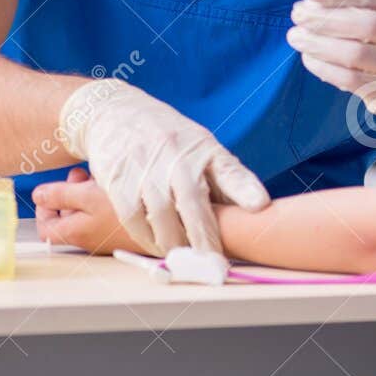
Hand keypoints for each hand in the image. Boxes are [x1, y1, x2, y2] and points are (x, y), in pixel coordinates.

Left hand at [35, 168, 143, 254]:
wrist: (166, 223)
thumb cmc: (127, 211)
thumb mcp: (87, 196)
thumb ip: (60, 195)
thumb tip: (38, 196)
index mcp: (75, 232)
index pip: (46, 228)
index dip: (44, 208)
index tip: (52, 191)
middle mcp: (89, 238)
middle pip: (67, 219)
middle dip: (69, 196)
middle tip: (78, 177)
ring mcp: (107, 235)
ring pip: (87, 215)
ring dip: (88, 196)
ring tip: (99, 178)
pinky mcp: (123, 230)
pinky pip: (106, 216)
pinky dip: (104, 201)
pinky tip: (115, 188)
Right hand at [57, 80, 267, 256]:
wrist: (116, 111)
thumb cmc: (169, 138)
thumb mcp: (201, 148)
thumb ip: (221, 180)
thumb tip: (246, 217)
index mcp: (205, 149)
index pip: (229, 169)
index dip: (245, 188)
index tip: (260, 205)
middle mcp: (176, 154)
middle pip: (193, 200)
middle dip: (205, 237)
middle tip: (214, 264)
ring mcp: (145, 164)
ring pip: (161, 214)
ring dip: (175, 243)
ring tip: (186, 261)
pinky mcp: (118, 178)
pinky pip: (133, 216)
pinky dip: (146, 238)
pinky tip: (157, 247)